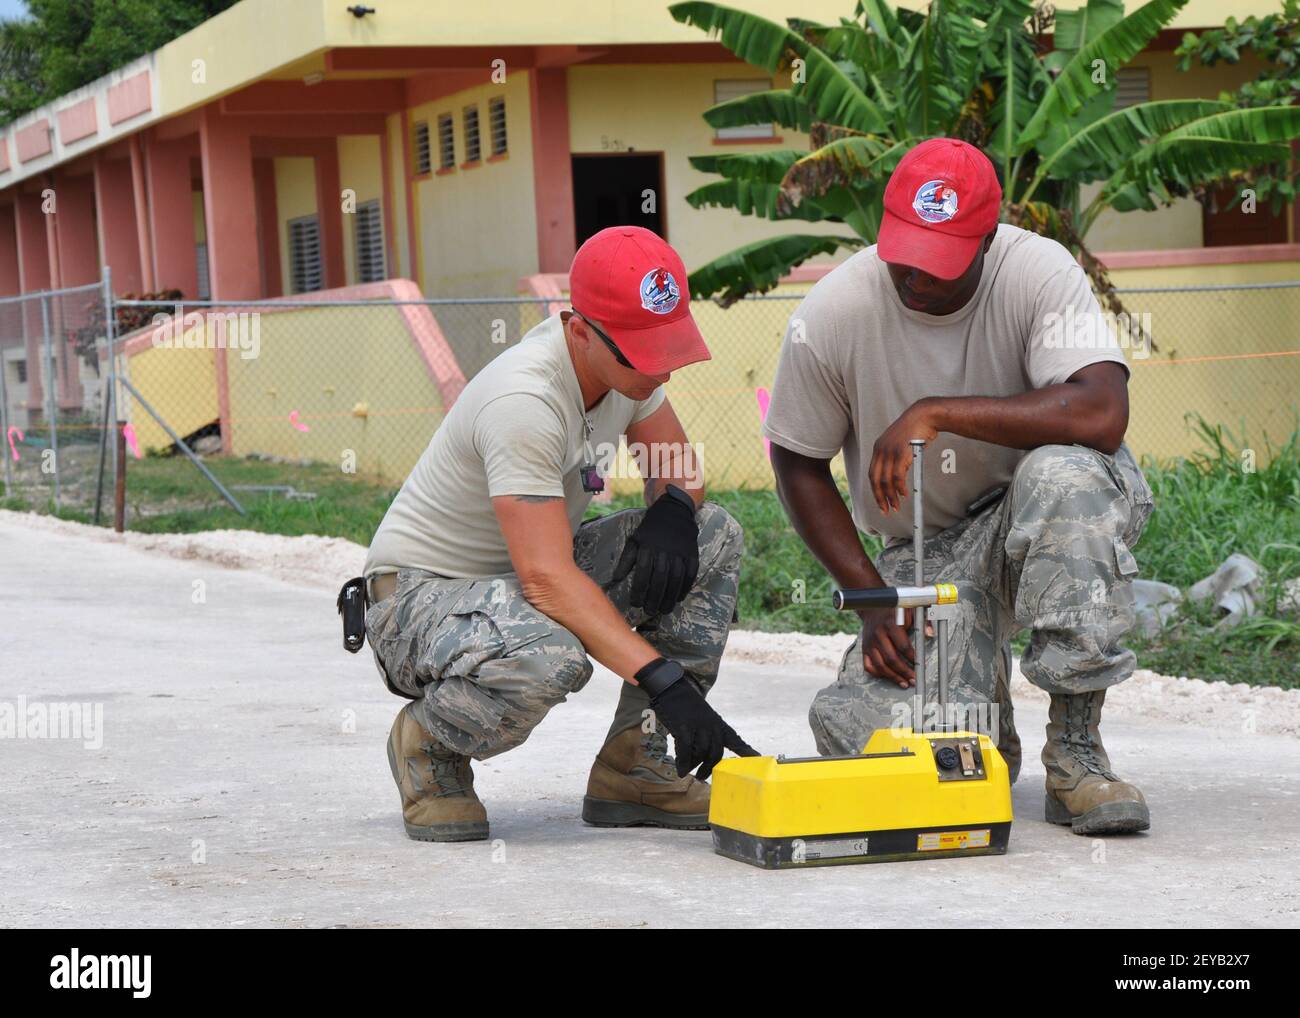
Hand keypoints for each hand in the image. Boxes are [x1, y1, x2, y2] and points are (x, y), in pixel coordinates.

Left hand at [612, 485, 699, 614]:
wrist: (673, 511)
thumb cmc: (650, 529)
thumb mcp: (634, 540)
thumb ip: (626, 560)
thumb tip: (616, 579)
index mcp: (648, 547)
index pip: (642, 572)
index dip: (639, 589)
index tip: (635, 603)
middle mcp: (664, 550)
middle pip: (660, 578)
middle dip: (654, 597)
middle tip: (650, 611)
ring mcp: (680, 552)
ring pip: (676, 578)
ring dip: (670, 596)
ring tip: (664, 610)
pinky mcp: (692, 553)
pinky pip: (690, 573)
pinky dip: (685, 587)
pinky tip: (679, 598)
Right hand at [637, 659, 758, 779]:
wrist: (671, 688)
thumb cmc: (685, 707)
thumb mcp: (703, 718)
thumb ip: (707, 735)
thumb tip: (703, 757)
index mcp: (718, 724)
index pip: (735, 739)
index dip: (746, 751)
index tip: (758, 759)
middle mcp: (711, 725)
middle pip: (716, 752)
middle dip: (709, 768)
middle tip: (702, 776)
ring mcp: (698, 725)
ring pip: (701, 753)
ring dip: (694, 766)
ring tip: (687, 771)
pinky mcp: (683, 726)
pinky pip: (686, 750)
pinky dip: (683, 762)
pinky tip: (681, 770)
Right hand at [860, 607, 932, 687]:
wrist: (874, 605)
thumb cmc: (896, 609)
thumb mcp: (911, 610)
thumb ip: (922, 621)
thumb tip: (930, 634)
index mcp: (890, 624)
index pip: (902, 646)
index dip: (912, 657)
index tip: (919, 664)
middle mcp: (878, 635)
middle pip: (891, 658)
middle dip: (904, 671)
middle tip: (913, 679)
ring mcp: (870, 642)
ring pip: (880, 665)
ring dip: (893, 676)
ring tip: (903, 683)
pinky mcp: (864, 648)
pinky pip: (868, 665)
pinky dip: (877, 673)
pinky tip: (888, 677)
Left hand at [869, 401, 939, 514]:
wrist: (924, 415)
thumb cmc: (916, 430)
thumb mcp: (900, 444)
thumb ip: (896, 458)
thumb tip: (898, 478)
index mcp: (878, 448)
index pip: (872, 474)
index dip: (875, 490)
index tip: (880, 502)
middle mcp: (880, 450)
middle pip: (875, 480)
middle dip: (880, 498)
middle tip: (886, 510)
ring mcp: (890, 451)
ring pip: (886, 480)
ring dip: (891, 496)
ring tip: (896, 506)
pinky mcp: (900, 453)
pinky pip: (897, 476)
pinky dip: (900, 487)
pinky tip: (904, 494)